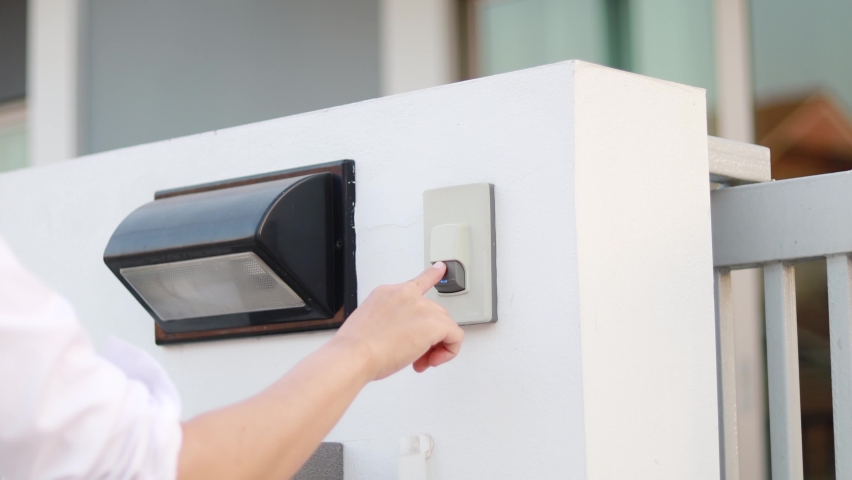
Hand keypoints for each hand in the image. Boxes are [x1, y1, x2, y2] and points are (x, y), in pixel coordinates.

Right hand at [331, 262, 463, 379]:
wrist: (354, 354)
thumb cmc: (355, 348)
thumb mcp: (370, 325)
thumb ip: (390, 323)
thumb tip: (403, 339)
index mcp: (387, 293)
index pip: (416, 283)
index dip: (432, 275)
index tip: (440, 268)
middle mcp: (406, 295)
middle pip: (433, 313)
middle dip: (427, 336)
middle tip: (414, 357)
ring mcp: (421, 307)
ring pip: (445, 325)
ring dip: (435, 346)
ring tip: (419, 361)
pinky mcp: (434, 323)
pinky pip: (455, 337)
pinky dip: (449, 351)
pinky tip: (433, 360)